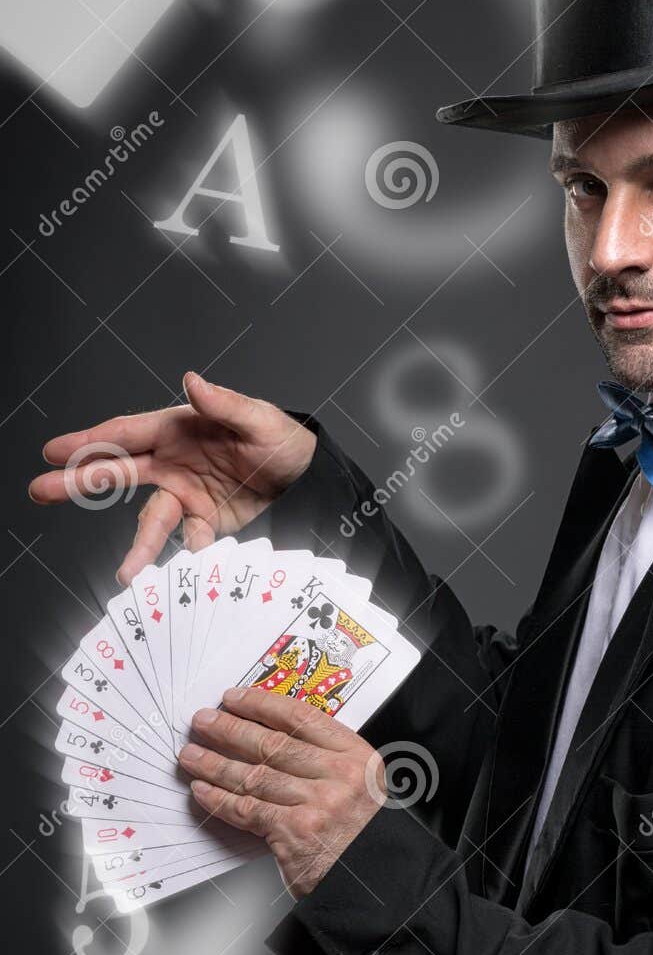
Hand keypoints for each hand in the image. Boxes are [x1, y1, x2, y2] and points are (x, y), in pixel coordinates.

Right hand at [28, 375, 316, 582]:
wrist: (311, 481)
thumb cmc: (283, 441)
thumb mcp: (260, 421)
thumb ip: (224, 405)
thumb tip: (191, 381)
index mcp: (178, 430)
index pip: (125, 434)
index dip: (89, 441)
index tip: (54, 450)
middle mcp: (173, 463)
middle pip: (118, 473)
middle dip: (79, 482)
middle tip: (39, 490)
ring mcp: (186, 496)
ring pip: (150, 521)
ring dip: (139, 547)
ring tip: (126, 574)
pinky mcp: (205, 524)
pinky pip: (188, 542)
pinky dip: (188, 555)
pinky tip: (190, 566)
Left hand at [178, 687, 387, 898]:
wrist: (379, 877)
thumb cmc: (368, 834)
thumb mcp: (363, 785)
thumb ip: (326, 762)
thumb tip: (274, 740)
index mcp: (357, 756)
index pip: (301, 718)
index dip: (261, 705)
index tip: (235, 699)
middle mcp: (338, 775)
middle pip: (272, 743)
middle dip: (229, 729)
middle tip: (204, 721)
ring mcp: (317, 803)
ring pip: (254, 775)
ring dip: (215, 764)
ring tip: (192, 754)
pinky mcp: (295, 832)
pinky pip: (247, 809)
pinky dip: (220, 799)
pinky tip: (202, 790)